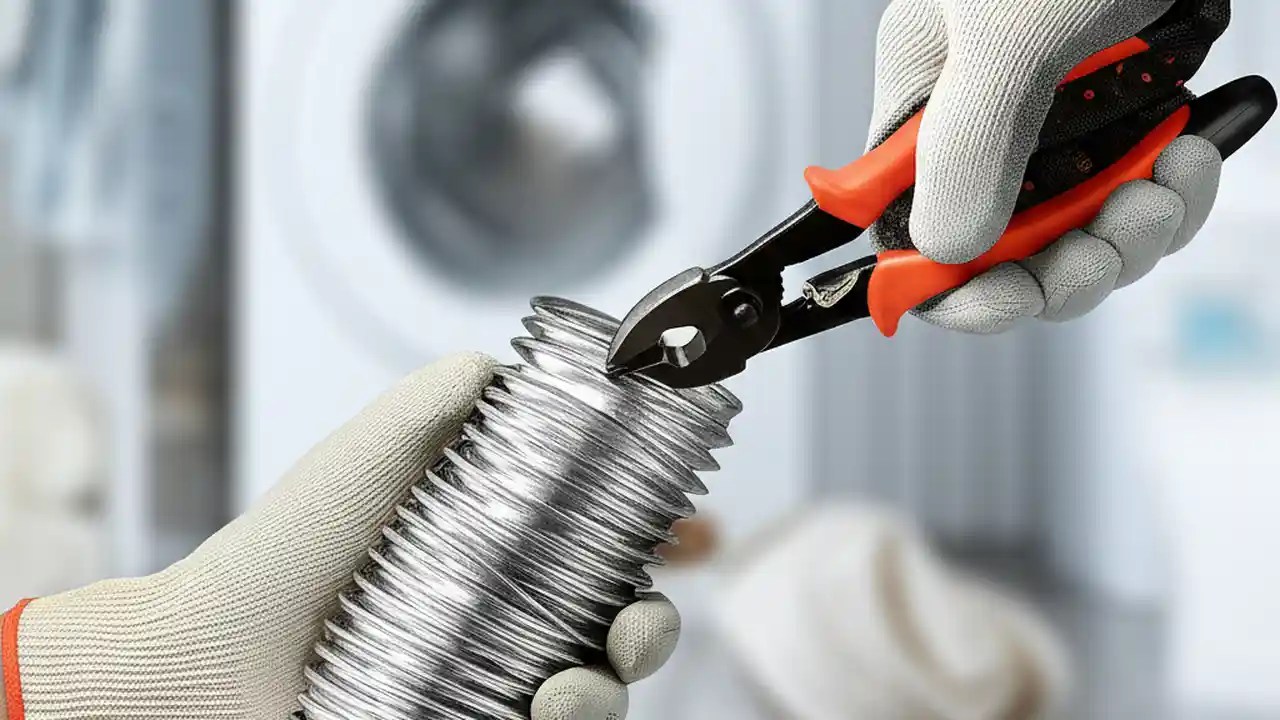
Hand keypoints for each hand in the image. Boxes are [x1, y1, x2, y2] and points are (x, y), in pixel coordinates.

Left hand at [1, 354, 677, 718]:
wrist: (211, 657)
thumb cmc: (288, 551)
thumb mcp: (375, 450)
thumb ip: (445, 400)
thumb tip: (510, 365)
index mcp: (498, 552)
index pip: (605, 548)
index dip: (662, 544)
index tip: (696, 537)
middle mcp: (503, 620)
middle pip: (616, 629)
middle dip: (651, 628)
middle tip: (633, 628)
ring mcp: (486, 684)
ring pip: (594, 695)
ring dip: (609, 690)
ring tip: (568, 690)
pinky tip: (543, 713)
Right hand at [868, 0, 1229, 332]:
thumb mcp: (1011, 37)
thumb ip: (967, 150)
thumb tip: (943, 252)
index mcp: (926, 105)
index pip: (912, 233)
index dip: (953, 284)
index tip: (1007, 294)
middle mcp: (983, 121)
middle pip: (1008, 249)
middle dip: (1075, 259)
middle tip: (1125, 223)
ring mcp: (1056, 118)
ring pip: (1085, 227)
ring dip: (1143, 221)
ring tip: (1179, 167)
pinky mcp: (1122, 107)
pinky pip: (1143, 182)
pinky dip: (1182, 177)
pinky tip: (1209, 137)